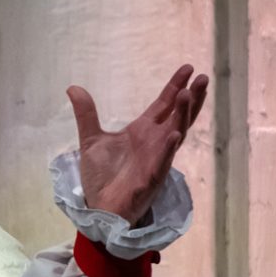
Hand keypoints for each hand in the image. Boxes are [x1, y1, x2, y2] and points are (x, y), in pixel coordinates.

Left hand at [66, 64, 208, 222]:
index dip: (176, 86)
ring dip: (182, 115)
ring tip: (188, 96)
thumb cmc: (102, 177)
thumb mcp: (90, 140)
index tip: (188, 68)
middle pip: (178, 115)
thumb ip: (86, 114)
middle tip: (202, 77)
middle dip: (191, 97)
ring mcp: (157, 159)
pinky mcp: (151, 178)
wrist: (100, 208)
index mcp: (143, 131)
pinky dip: (168, 148)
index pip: (164, 104)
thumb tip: (73, 87)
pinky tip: (174, 134)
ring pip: (176, 134)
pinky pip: (163, 161)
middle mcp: (155, 142)